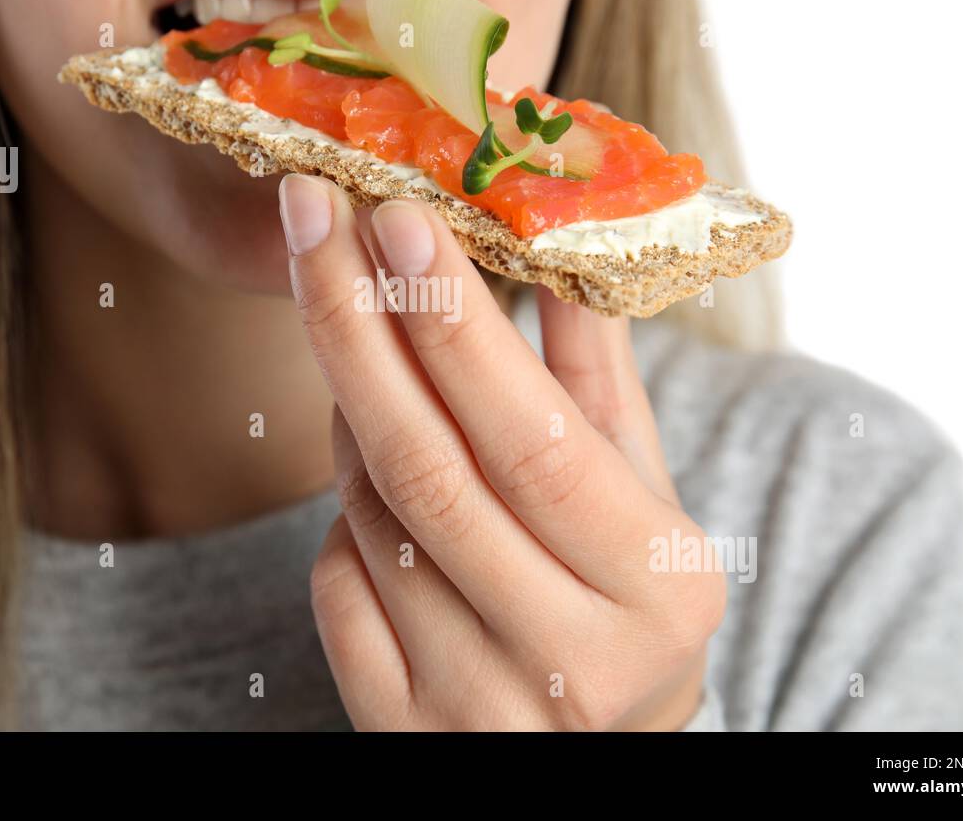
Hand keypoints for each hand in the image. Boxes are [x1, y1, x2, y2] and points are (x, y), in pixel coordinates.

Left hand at [278, 173, 725, 730]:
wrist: (601, 748)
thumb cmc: (627, 595)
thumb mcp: (639, 484)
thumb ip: (594, 369)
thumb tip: (550, 234)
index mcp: (654, 584)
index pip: (529, 436)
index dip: (453, 323)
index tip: (397, 217)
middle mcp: (568, 661)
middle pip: (426, 467)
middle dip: (354, 323)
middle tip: (308, 214)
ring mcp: (476, 706)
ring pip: (368, 517)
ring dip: (349, 407)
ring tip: (358, 332)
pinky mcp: (400, 729)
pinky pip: (335, 586)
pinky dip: (340, 511)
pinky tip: (370, 469)